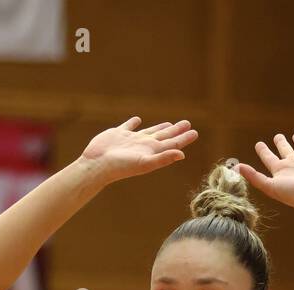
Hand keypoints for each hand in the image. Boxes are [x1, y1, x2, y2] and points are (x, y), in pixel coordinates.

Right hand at [80, 117, 197, 183]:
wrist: (98, 165)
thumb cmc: (121, 166)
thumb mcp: (145, 162)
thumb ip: (164, 158)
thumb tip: (182, 154)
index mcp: (152, 151)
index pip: (173, 143)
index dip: (184, 138)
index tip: (195, 132)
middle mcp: (144, 145)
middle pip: (165, 136)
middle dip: (176, 130)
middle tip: (187, 123)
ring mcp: (131, 139)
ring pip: (149, 131)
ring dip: (159, 128)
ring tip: (168, 124)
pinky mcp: (118, 134)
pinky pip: (129, 126)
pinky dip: (134, 123)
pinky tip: (137, 120)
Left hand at [237, 133, 293, 211]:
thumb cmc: (293, 193)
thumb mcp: (269, 185)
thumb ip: (253, 176)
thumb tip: (235, 168)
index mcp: (280, 170)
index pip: (269, 158)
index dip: (263, 151)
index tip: (258, 144)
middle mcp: (293, 164)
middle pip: (285, 150)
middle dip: (281, 142)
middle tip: (277, 136)